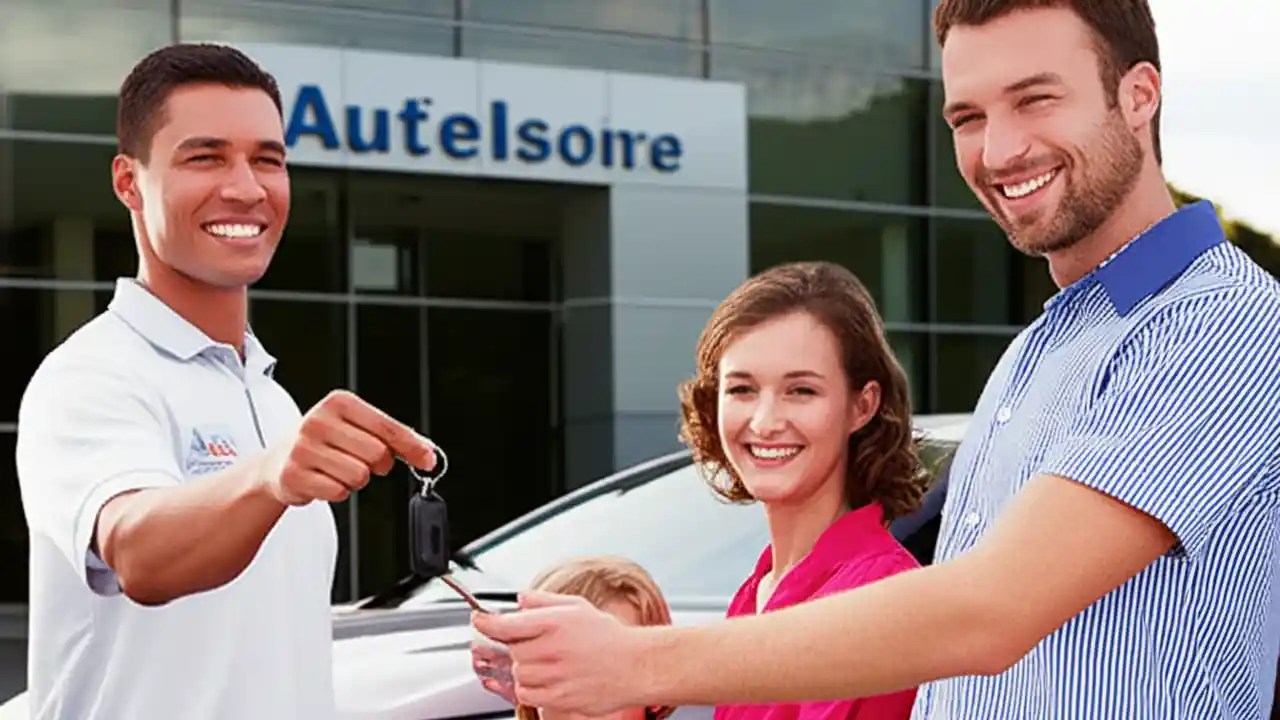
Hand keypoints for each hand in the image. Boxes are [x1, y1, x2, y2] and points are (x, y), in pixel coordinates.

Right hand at [261, 389, 436, 504]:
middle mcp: (318, 421)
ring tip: (337, 470)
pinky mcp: (294, 475)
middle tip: (362, 462)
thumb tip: (426, 453)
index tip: (428, 459)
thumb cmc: (323, 443)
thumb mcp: (356, 428)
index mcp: (338, 403)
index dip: (412, 446)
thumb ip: (392, 437)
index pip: (387, 426)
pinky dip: (338, 491)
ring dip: (356, 480)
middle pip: (377, 454)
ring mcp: (303, 448)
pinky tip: (323, 480)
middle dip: (378, 465)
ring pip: (359, 475)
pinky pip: (338, 492)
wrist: (276, 462)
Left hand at [471, 591, 652, 714]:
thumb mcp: (577, 607)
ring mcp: (554, 676)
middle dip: (521, 647)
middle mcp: (552, 649)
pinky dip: (531, 688)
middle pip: (513, 651)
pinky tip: (549, 679)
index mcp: (554, 622)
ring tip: (550, 663)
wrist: (634, 666)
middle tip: (540, 645)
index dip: (486, 622)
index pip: (505, 623)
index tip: (478, 620)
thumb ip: (544, 601)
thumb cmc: (609, 637)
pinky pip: (527, 694)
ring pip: (519, 674)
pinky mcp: (559, 698)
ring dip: (527, 669)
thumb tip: (520, 599)